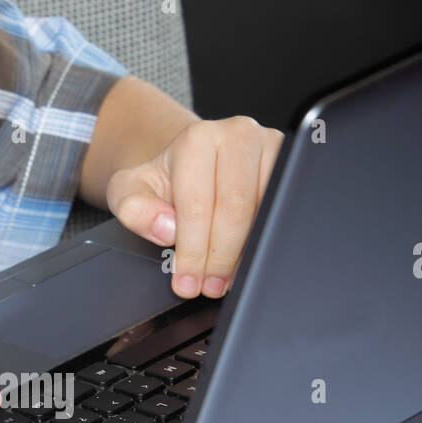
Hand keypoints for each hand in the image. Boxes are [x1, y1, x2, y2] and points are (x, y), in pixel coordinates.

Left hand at [105, 115, 284, 297]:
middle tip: (209, 286)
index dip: (193, 251)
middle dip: (220, 258)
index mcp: (198, 139)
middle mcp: (238, 135)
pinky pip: (283, 211)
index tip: (187, 282)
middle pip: (237, 209)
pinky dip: (263, 241)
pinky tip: (245, 259)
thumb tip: (167, 228)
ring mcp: (270, 147)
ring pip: (265, 212)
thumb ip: (135, 209)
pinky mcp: (290, 164)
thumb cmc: (165, 182)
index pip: (199, 204)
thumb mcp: (131, 193)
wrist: (190, 164)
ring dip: (244, 255)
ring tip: (223, 279)